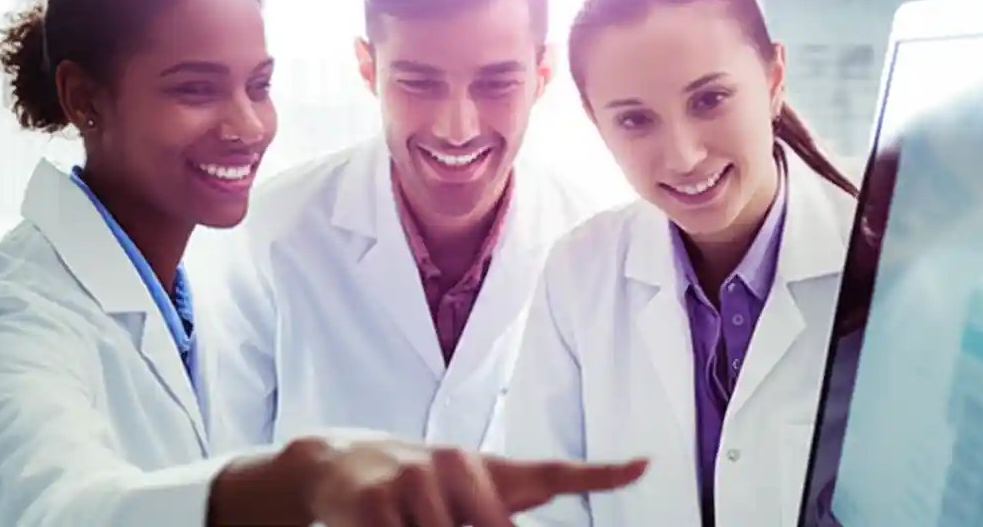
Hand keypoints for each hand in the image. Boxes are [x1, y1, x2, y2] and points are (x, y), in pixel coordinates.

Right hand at [297, 437, 647, 526]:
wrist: (341, 462)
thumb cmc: (418, 483)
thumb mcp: (469, 490)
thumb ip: (501, 510)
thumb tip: (557, 499)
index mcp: (488, 465)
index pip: (555, 471)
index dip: (602, 472)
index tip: (641, 464)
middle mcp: (457, 463)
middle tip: (442, 520)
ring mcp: (414, 483)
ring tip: (409, 521)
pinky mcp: (373, 506)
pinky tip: (387, 526)